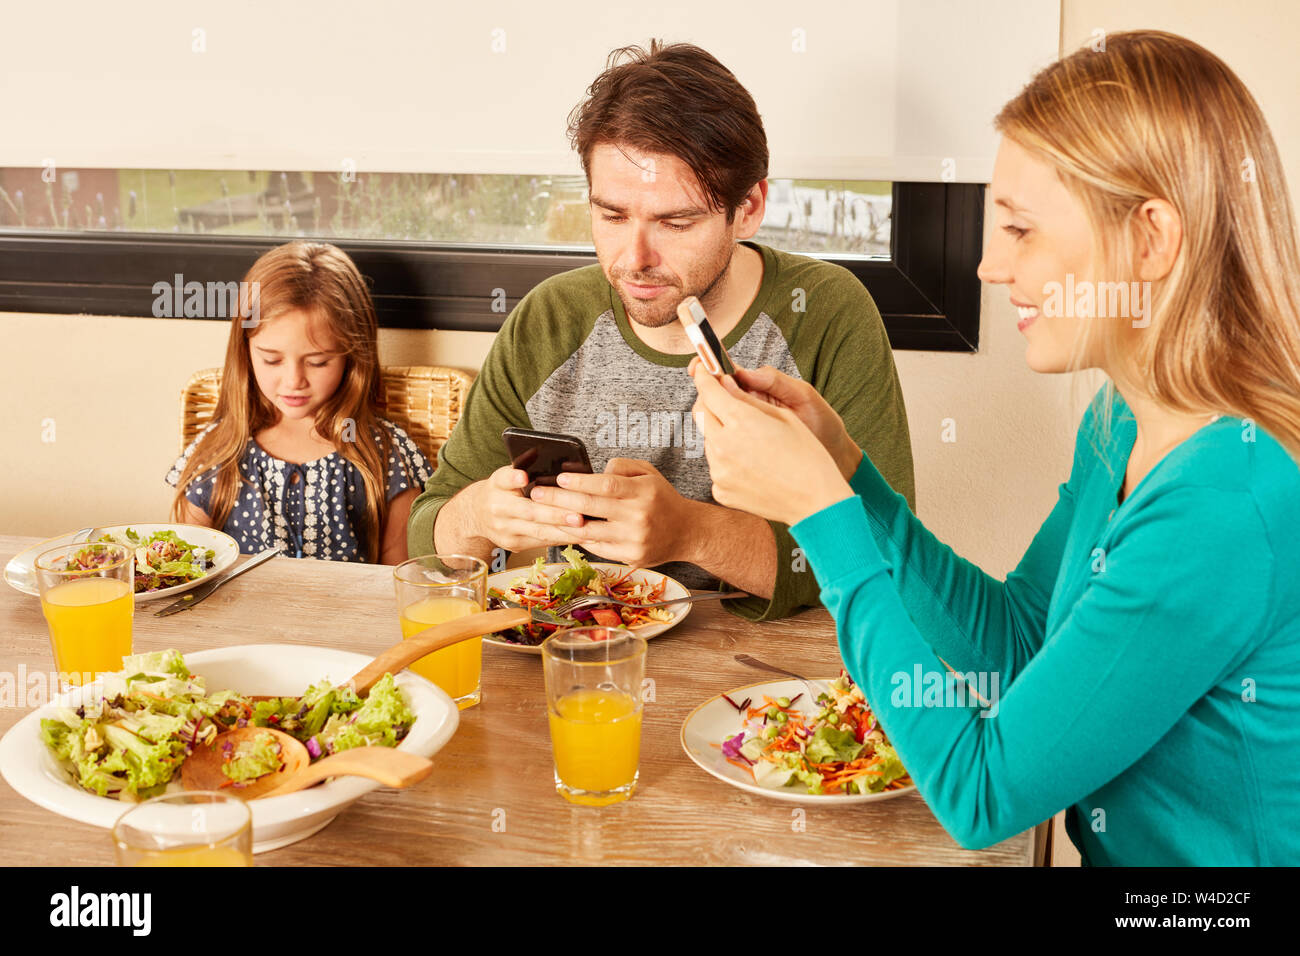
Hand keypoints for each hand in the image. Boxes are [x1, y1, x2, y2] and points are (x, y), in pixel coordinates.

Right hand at [469, 465, 586, 551]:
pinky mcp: (514, 545)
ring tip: (586, 530)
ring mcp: (506, 532)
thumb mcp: (502, 475)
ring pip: (539, 533)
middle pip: (530, 513)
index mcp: (496, 488)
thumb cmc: (499, 491)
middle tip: (579, 517)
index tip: (523, 477)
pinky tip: (580, 537)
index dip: (514, 479)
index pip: (505, 481)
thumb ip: (517, 468)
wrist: (477, 515)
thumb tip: (536, 452)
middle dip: (556, 515)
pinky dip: (562, 539)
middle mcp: (499, 512)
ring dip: (565, 532)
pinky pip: (542, 543)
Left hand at [527, 458, 697, 567]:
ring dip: (562, 522)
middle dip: (559, 500)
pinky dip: (578, 537)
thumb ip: (621, 467)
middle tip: (536, 494)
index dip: (580, 482)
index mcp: (643, 491)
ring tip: (543, 513)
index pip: (607, 485)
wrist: (686, 532)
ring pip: (588, 531)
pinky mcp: (630, 556)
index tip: (559, 478)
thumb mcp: (649, 473)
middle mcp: (639, 516)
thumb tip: (593, 471)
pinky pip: (596, 547)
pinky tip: (564, 528)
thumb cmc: (661, 499)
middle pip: (591, 507)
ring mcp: (633, 539)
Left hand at [690, 358, 861, 479]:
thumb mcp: (783, 415)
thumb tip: (724, 384)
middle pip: (701, 413)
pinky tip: (751, 464)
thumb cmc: (807, 455)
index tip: (703, 370)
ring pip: (708, 440)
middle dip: (709, 402)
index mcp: (740, 421)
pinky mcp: (721, 490)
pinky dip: (727, 460)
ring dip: (720, 432)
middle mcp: (723, 446)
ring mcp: (719, 471)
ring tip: (749, 440)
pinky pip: (716, 466)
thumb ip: (747, 399)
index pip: (708, 390)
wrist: (816, 500)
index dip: (704, 376)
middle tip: (724, 399)